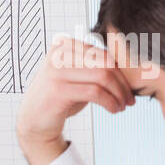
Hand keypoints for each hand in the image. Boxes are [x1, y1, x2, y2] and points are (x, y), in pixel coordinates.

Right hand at [16, 36, 134, 164]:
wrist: (34, 120)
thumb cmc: (60, 97)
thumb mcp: (77, 76)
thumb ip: (95, 66)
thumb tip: (130, 64)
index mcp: (65, 44)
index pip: (103, 53)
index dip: (121, 72)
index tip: (129, 89)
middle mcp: (59, 53)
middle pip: (104, 63)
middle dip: (122, 83)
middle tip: (130, 100)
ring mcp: (56, 70)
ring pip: (102, 77)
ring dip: (118, 94)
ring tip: (123, 106)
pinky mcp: (58, 89)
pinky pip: (94, 92)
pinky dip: (110, 102)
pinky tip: (114, 110)